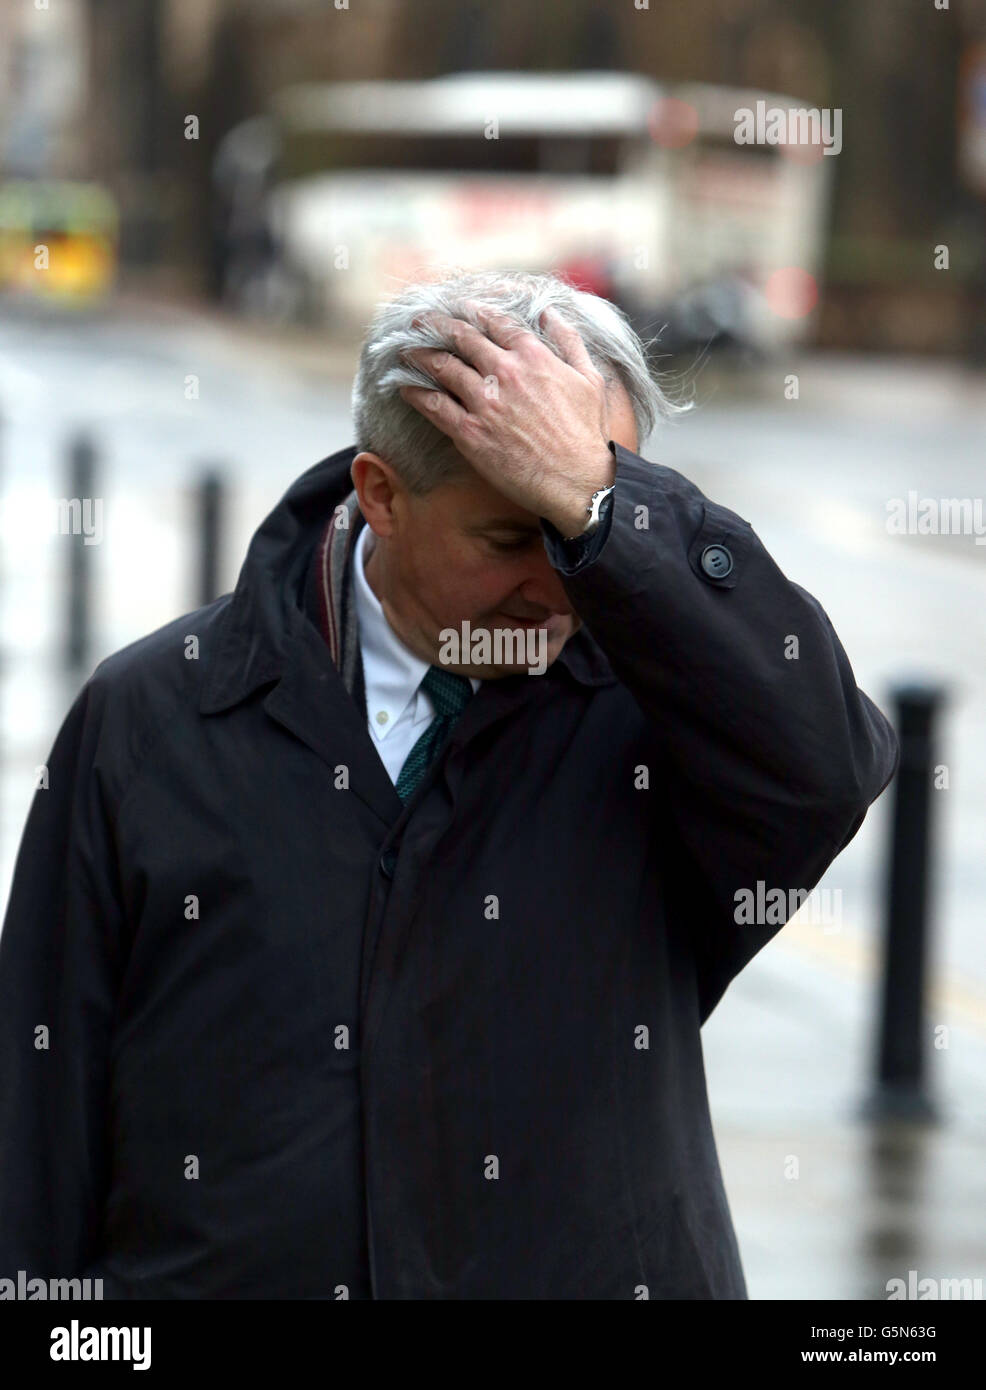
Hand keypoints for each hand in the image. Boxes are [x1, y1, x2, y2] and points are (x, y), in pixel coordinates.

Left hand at [397, 302, 614, 534]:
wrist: (577, 482)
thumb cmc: (586, 434)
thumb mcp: (590, 378)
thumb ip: (569, 341)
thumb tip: (550, 313)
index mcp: (534, 356)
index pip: (495, 322)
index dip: (473, 312)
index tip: (459, 308)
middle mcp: (505, 372)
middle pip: (461, 338)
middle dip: (436, 325)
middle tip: (419, 322)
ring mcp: (485, 401)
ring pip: (442, 367)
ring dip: (419, 355)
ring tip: (405, 351)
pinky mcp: (471, 432)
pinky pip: (434, 406)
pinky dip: (416, 393)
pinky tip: (404, 388)